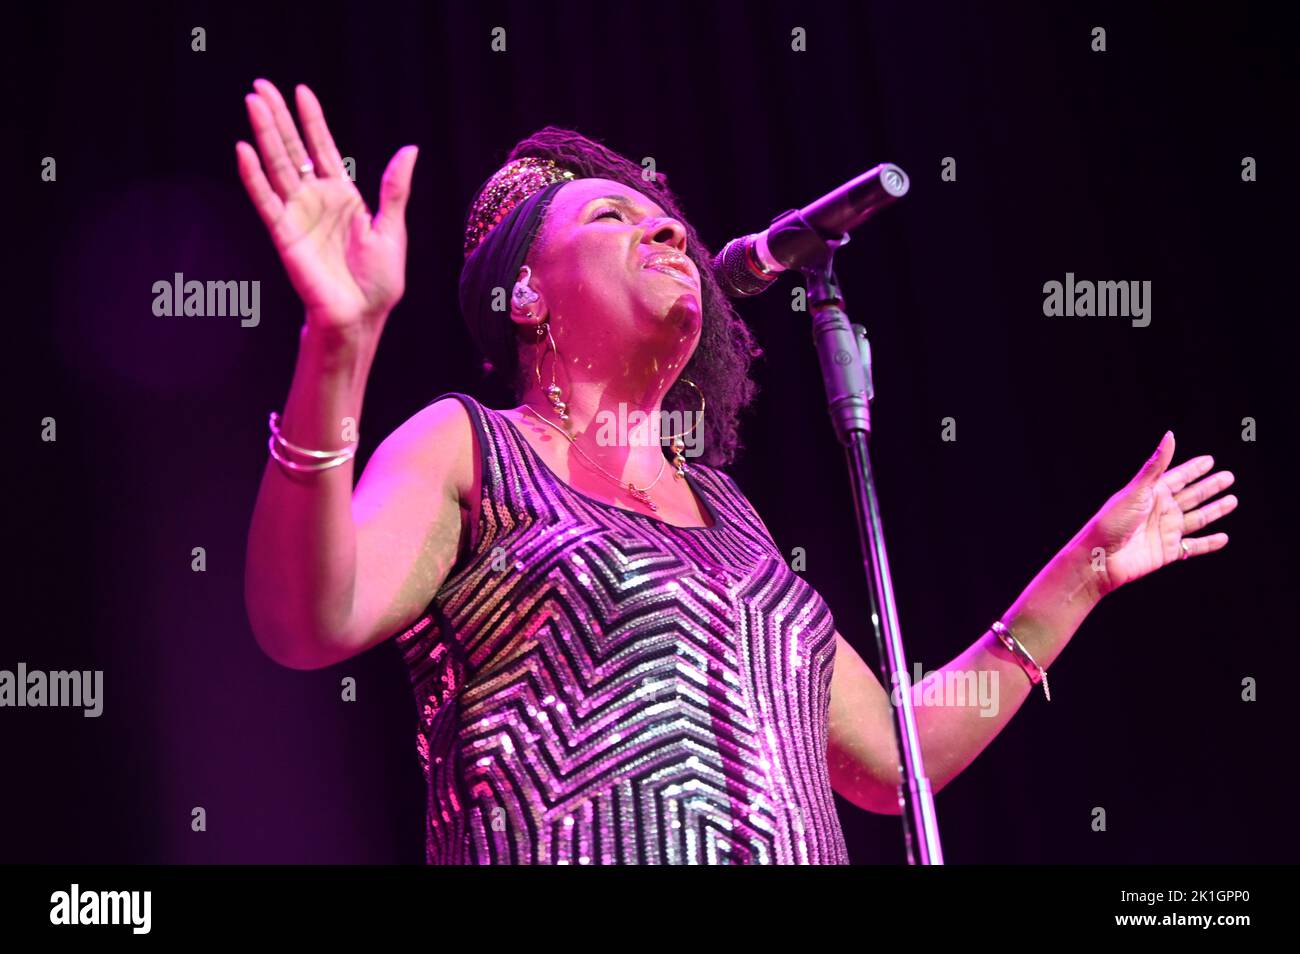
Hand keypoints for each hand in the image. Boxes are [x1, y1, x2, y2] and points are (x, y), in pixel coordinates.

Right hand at [235, 79, 417, 333]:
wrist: (362, 316)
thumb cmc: (379, 281)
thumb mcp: (393, 228)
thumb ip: (394, 189)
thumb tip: (409, 149)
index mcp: (343, 197)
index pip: (323, 150)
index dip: (312, 121)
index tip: (300, 91)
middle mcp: (317, 201)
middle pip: (293, 151)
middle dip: (279, 117)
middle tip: (260, 85)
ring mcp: (298, 216)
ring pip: (277, 167)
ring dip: (265, 135)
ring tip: (252, 102)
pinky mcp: (285, 235)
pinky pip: (266, 201)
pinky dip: (254, 177)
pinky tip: (243, 150)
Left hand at [1084, 431, 1236, 595]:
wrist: (1101, 558)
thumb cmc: (1112, 521)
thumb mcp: (1137, 490)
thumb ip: (1156, 466)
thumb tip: (1170, 436)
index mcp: (1152, 493)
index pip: (1178, 477)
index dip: (1194, 469)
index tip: (1210, 460)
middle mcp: (1161, 510)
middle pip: (1192, 496)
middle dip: (1210, 487)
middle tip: (1229, 477)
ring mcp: (1165, 531)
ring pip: (1197, 518)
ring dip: (1214, 510)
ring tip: (1232, 501)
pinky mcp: (1168, 551)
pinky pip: (1193, 547)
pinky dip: (1209, 543)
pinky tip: (1223, 538)